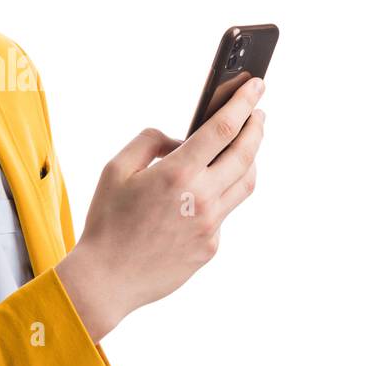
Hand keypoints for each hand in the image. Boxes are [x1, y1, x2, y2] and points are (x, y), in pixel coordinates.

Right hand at [57, 76, 266, 339]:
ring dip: (250, 159)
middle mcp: (201, 198)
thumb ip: (150, 142)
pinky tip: (210, 189)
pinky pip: (225, 212)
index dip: (244, 103)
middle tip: (258, 113)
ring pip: (245, 184)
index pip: (223, 128)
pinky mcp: (210, 247)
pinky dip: (222, 193)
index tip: (256, 86)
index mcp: (177, 173)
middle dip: (256, 127)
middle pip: (246, 154)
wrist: (106, 280)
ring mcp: (210, 226)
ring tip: (245, 145)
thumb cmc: (107, 222)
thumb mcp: (115, 170)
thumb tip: (179, 140)